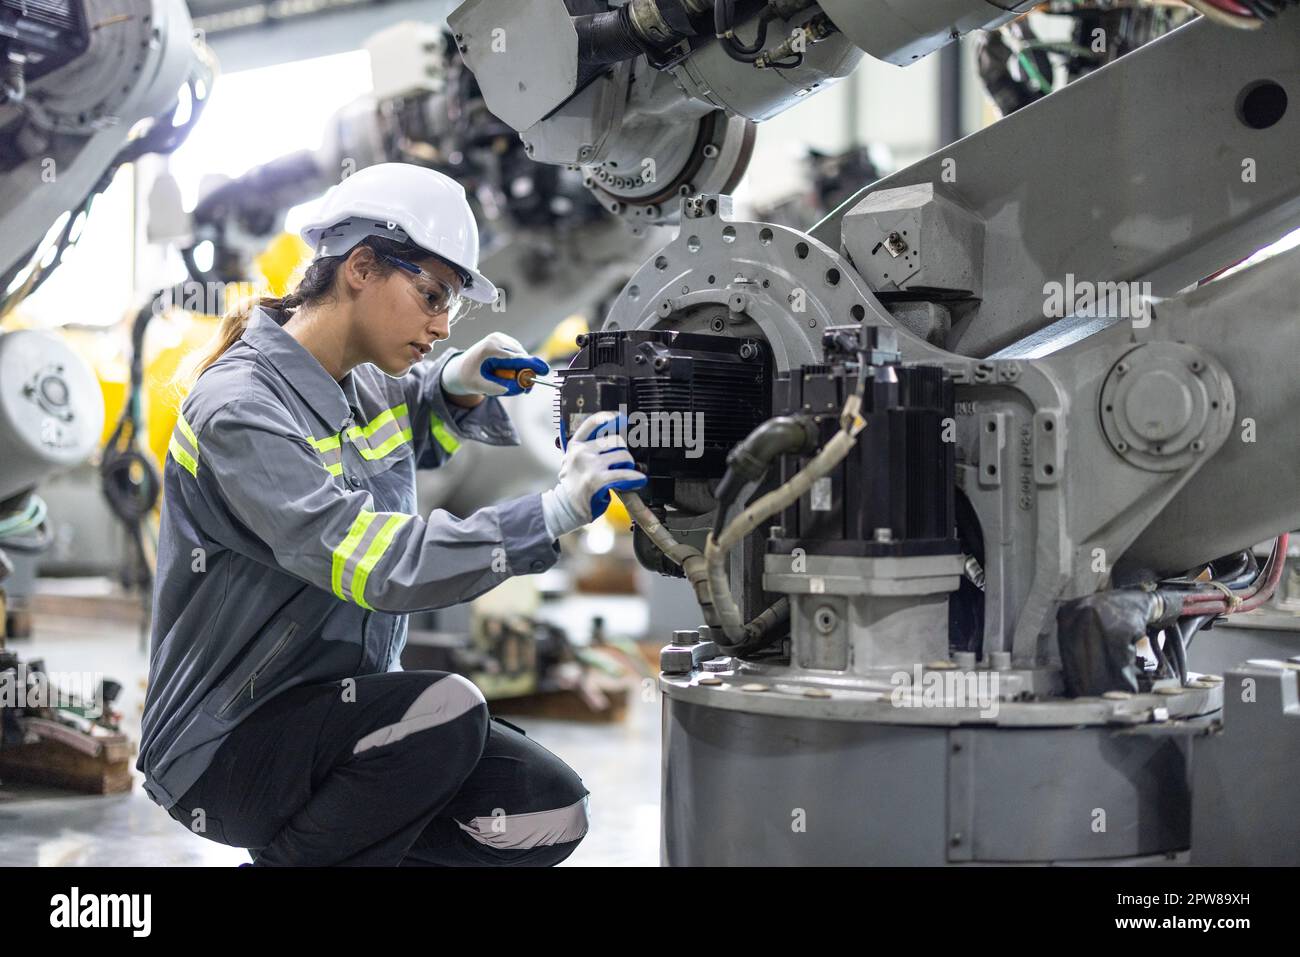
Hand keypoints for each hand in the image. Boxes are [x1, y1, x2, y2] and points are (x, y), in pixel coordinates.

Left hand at [441, 332, 548, 396]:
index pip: (514, 357)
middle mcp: (497, 339)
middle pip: (520, 355)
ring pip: (521, 355)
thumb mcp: (476, 386)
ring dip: (523, 369)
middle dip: (527, 371)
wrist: (458, 368)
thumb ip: (492, 388)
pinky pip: (518, 354)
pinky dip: (519, 365)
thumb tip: (510, 389)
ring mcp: (501, 338)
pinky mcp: (505, 341)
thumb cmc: (466, 377)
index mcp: (489, 347)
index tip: (543, 372)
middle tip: (528, 389)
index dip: (530, 365)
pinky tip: (512, 374)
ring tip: (515, 384)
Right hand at [540, 411, 647, 538]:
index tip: (619, 418)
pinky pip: (624, 474)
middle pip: (615, 440)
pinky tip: (638, 479)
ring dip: (629, 465)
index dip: (608, 418)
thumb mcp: (573, 460)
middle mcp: (581, 452)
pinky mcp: (598, 481)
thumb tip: (610, 436)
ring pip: (623, 456)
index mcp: (575, 445)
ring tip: (625, 473)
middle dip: (623, 452)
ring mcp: (590, 466)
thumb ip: (588, 447)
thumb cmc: (573, 484)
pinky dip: (635, 478)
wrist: (564, 507)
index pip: (592, 423)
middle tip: (622, 462)